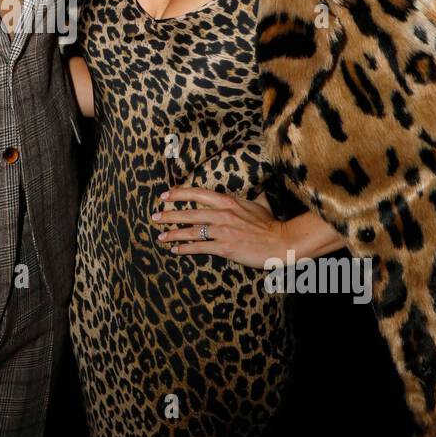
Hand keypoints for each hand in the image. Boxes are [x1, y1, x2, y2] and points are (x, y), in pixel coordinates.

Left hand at [151, 184, 286, 268]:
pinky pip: (199, 247)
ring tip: (160, 236)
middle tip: (154, 217)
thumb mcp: (260, 204)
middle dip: (169, 215)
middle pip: (189, 212)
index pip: (198, 193)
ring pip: (191, 231)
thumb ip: (254, 196)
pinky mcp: (224, 247)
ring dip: (173, 234)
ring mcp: (222, 231)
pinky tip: (175, 250)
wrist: (281, 241)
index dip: (179, 193)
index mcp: (228, 201)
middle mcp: (222, 214)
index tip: (165, 195)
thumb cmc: (272, 224)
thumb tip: (259, 186)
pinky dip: (185, 249)